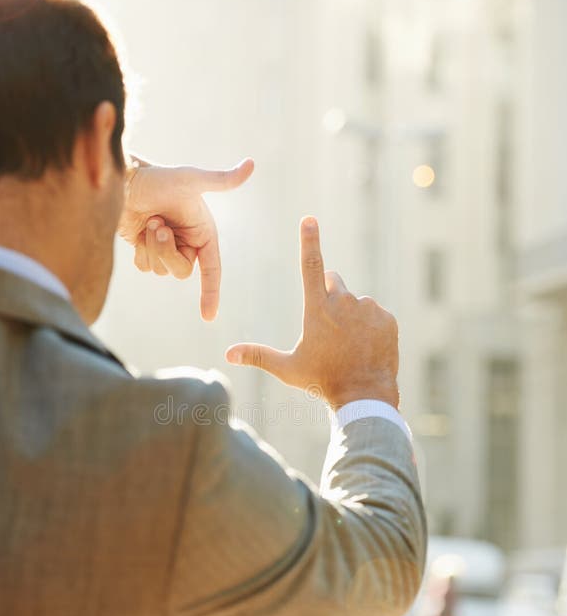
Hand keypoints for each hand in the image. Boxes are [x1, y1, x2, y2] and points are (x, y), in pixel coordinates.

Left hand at [118, 157, 253, 320]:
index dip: (211, 294)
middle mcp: (188, 243)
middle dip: (167, 251)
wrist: (124, 179)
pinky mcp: (147, 249)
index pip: (213, 269)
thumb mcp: (191, 179)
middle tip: (158, 225)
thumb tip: (251, 165)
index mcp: (204, 232)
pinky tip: (138, 230)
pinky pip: (145, 266)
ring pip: (161, 270)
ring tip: (149, 221)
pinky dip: (141, 251)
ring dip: (152, 246)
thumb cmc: (159, 178)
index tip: (208, 317)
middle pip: (181, 271)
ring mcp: (167, 248)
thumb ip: (222, 180)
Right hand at [226, 217, 399, 409]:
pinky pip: (375, 315)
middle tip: (329, 327)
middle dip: (330, 294)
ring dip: (351, 315)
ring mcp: (369, 309)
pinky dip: (370, 327)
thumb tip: (228, 353)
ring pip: (356, 302)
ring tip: (349, 346)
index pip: (312, 265)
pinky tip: (366, 348)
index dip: (309, 240)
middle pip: (334, 281)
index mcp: (318, 308)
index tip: (309, 219)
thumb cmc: (322, 382)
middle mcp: (345, 302)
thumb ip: (258, 356)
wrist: (364, 396)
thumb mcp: (288, 369)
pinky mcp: (387, 318)